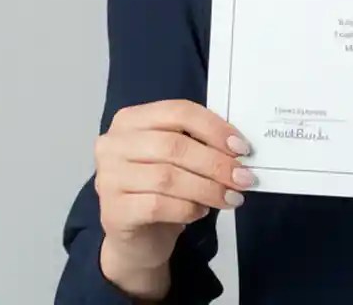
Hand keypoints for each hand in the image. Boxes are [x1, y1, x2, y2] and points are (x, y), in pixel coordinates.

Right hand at [94, 100, 253, 298]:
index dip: (214, 128)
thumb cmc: (160, 191)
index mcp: (131, 120)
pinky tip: (201, 212)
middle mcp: (113, 144)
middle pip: (173, 145)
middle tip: (244, 178)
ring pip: (167, 177)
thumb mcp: (178, 160)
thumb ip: (199, 145)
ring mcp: (108, 177)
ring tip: (231, 197)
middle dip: (216, 163)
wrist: (137, 239)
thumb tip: (238, 149)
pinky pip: (158, 205)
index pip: (178, 112)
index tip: (242, 148)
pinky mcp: (113, 211)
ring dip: (208, 188)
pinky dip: (187, 208)